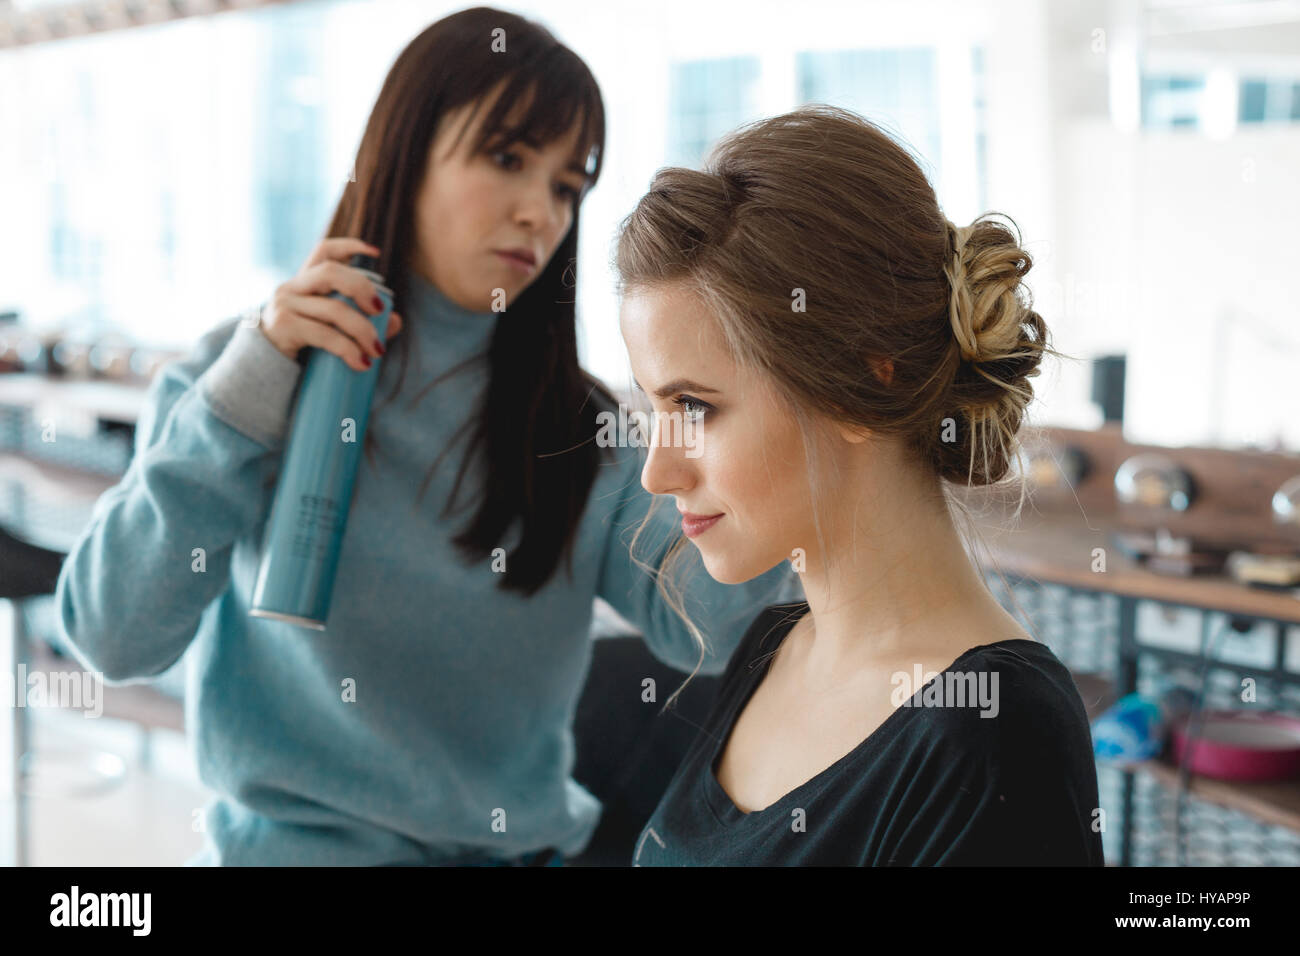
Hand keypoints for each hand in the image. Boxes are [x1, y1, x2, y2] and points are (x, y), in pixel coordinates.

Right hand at [259, 238, 403, 371]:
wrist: (263, 368)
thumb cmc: (303, 345)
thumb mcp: (330, 328)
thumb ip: (362, 321)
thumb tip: (396, 320)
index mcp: (304, 281)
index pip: (324, 251)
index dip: (349, 245)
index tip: (376, 252)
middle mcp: (292, 287)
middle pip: (331, 273)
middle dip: (362, 288)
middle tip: (380, 310)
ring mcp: (285, 305)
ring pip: (333, 309)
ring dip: (363, 330)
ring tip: (377, 351)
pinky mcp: (284, 327)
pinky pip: (324, 334)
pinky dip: (348, 349)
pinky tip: (362, 363)